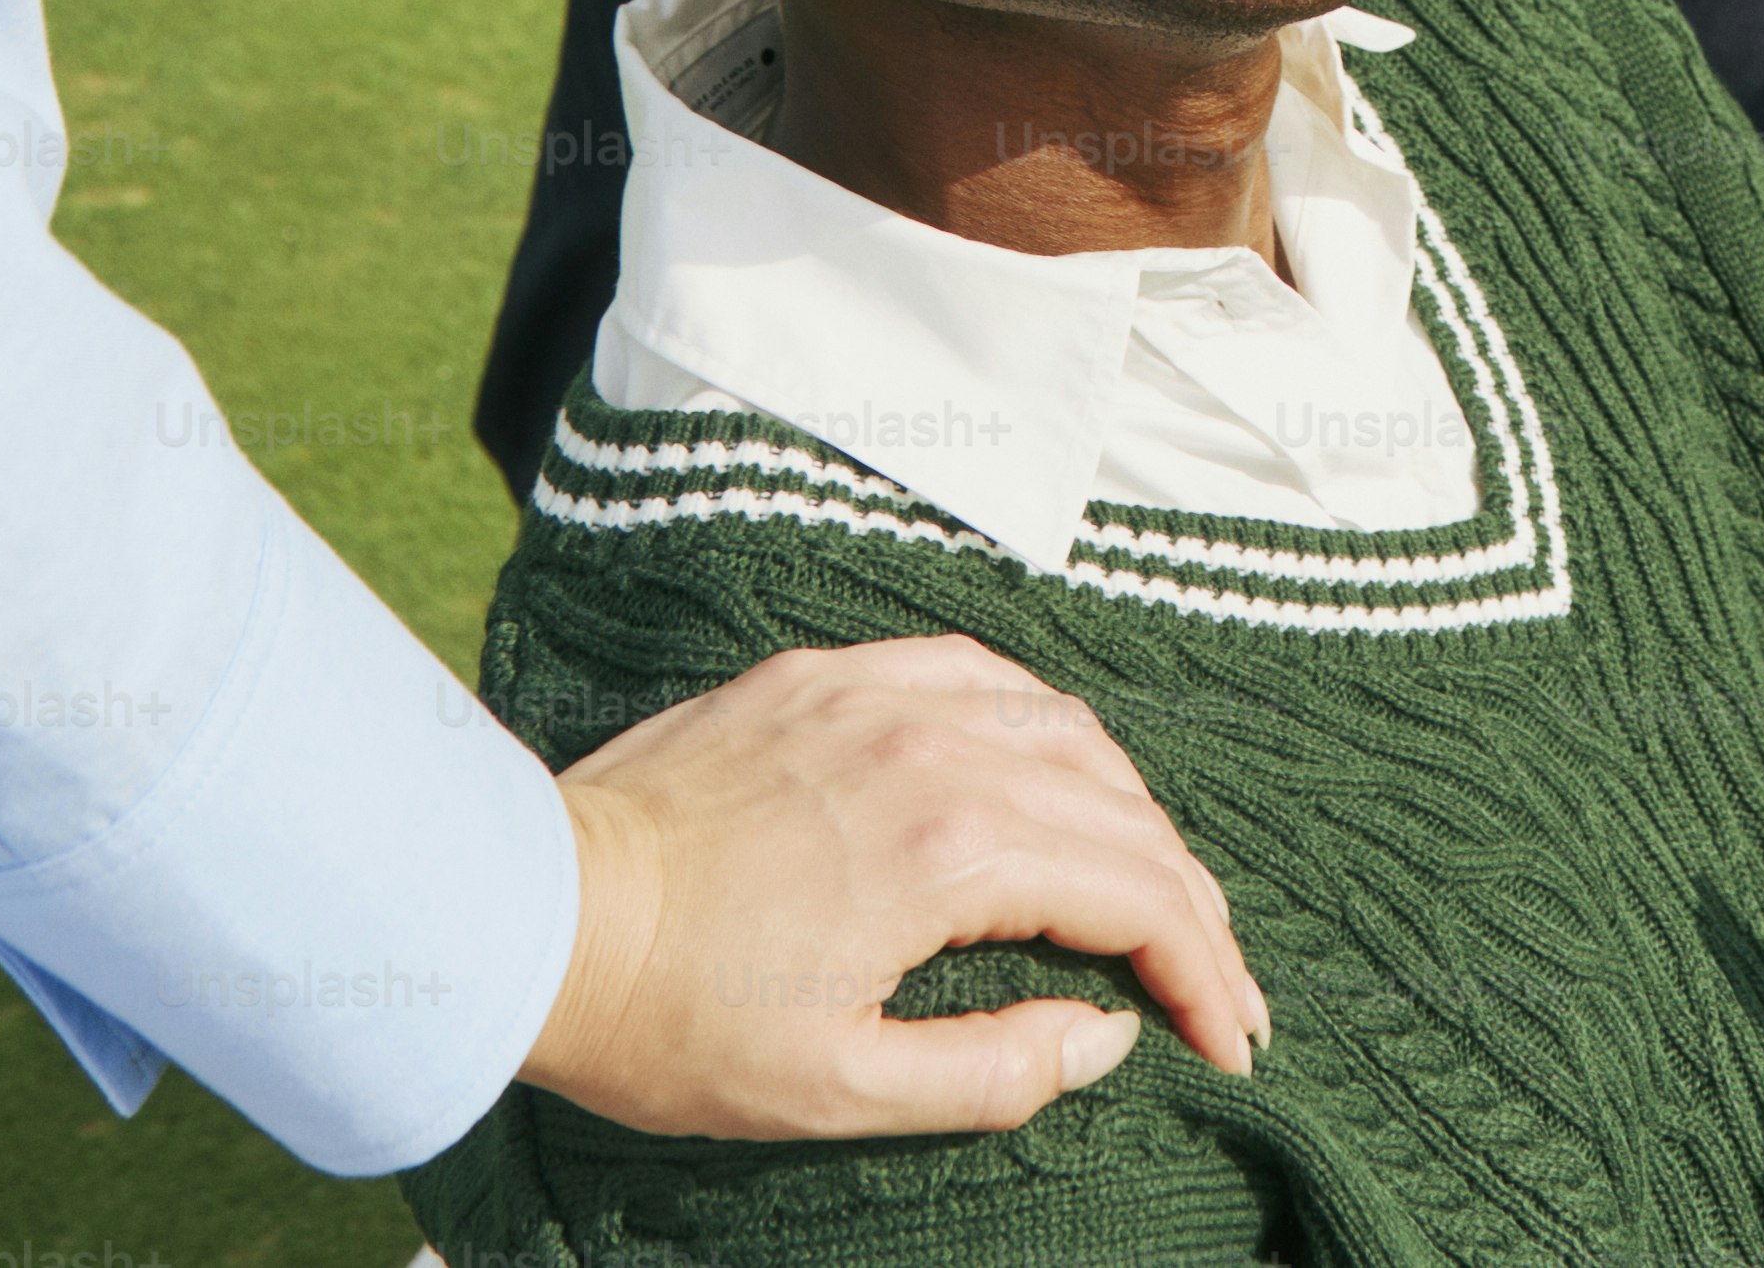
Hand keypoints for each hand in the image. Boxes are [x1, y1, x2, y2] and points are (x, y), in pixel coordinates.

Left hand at [526, 635, 1270, 1138]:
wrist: (533, 911)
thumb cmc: (668, 1017)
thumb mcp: (833, 1090)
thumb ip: (991, 1071)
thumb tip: (1102, 1036)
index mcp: (950, 849)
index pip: (1137, 897)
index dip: (1203, 973)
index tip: (1230, 1038)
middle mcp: (936, 746)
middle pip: (1122, 814)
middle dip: (1190, 906)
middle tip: (1217, 983)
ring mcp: (880, 694)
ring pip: (1066, 730)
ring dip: (1131, 811)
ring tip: (1153, 887)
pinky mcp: (828, 675)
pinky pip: (981, 673)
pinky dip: (1045, 726)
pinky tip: (1054, 768)